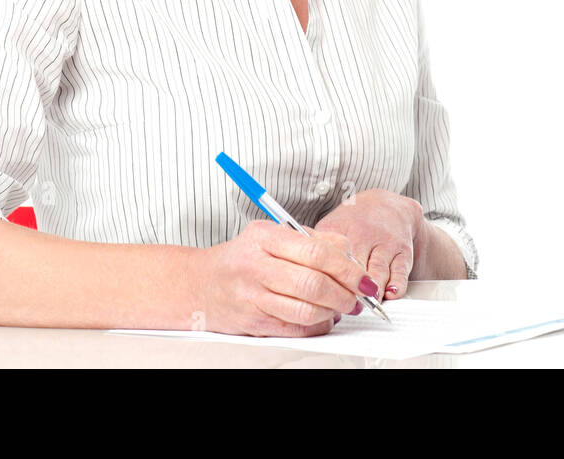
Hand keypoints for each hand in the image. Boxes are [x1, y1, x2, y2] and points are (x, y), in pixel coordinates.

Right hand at [195, 221, 368, 336]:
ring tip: (340, 307)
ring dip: (332, 312)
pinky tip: (322, 317)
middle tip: (357, 297)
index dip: (347, 268)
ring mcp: (252, 296)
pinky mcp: (252, 321)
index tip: (363, 278)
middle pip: (314, 283)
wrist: (201, 283)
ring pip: (306, 310)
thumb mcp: (271, 235)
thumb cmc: (242, 258)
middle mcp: (256, 265)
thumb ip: (310, 240)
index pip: (316, 252)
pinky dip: (316, 326)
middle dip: (344, 294)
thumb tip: (348, 256)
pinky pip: (294, 328)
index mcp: (265, 236)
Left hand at [314, 189, 423, 300]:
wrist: (387, 206)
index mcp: (338, 230)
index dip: (326, 283)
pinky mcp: (402, 251)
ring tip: (365, 304)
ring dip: (371, 293)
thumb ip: (316, 252)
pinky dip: (395, 286)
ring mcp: (384, 243)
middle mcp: (362, 235)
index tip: (322, 298)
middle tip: (344, 307)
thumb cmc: (354, 223)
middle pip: (353, 270)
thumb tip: (302, 281)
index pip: (328, 261)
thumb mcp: (329, 229)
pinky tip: (389, 294)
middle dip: (349, 292)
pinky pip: (400, 272)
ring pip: (377, 273)